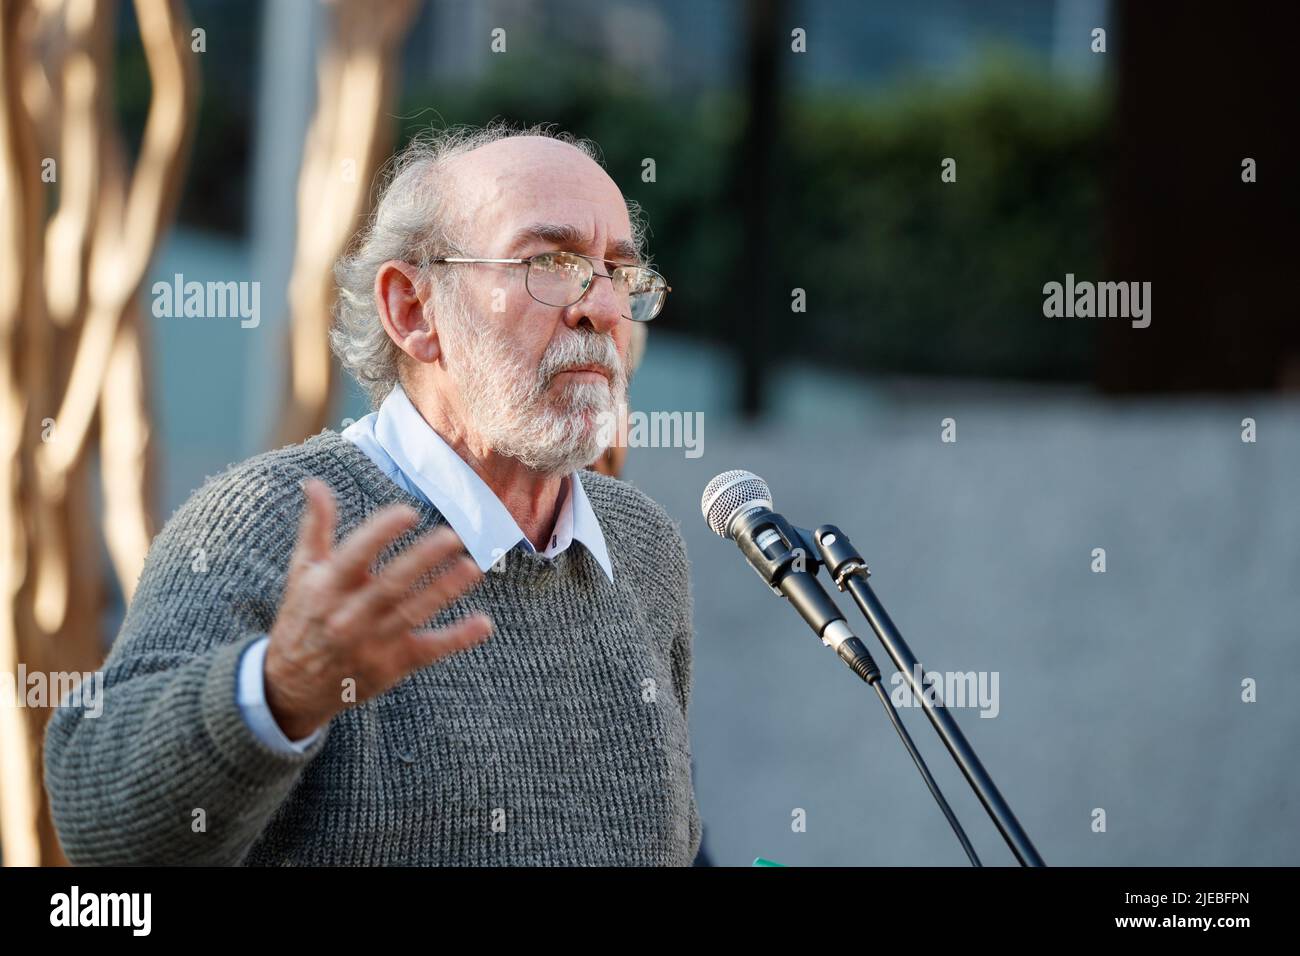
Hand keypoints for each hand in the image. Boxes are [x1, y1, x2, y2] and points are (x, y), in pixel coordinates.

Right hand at [264, 479, 491, 739]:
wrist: (291, 688)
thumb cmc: (303, 618)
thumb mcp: (302, 573)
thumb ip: (315, 527)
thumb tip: (316, 483)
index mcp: (327, 586)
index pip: (356, 555)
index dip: (381, 533)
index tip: (408, 512)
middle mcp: (349, 615)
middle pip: (390, 585)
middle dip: (422, 560)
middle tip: (453, 537)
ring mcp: (373, 643)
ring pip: (413, 614)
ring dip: (444, 591)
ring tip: (473, 568)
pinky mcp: (393, 665)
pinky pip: (430, 651)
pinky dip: (458, 638)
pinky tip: (483, 624)